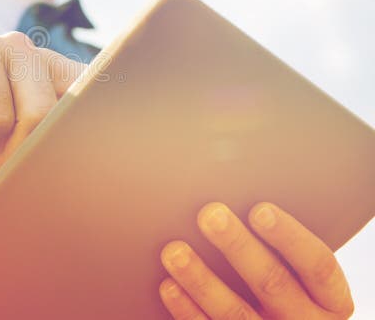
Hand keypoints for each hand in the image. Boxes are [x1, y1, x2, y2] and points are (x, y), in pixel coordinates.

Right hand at [0, 32, 85, 167]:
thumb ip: (53, 135)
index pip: (83, 85)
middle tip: (0, 144)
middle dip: (18, 145)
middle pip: (40, 113)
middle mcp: (19, 46)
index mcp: (47, 63)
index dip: (83, 121)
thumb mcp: (21, 132)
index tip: (106, 145)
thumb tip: (85, 167)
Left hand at [159, 202, 353, 318]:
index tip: (260, 209)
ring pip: (235, 313)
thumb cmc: (288, 292)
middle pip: (273, 283)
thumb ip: (282, 249)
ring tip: (174, 250)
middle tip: (210, 215)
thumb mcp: (302, 278)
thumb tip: (235, 193)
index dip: (289, 237)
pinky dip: (187, 310)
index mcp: (331, 300)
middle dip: (239, 247)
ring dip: (201, 280)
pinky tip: (169, 286)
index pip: (318, 265)